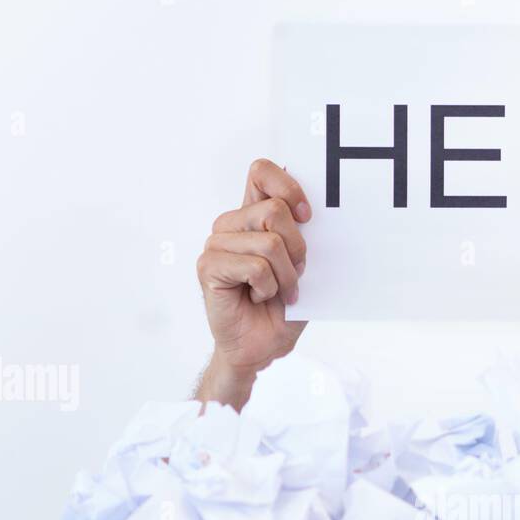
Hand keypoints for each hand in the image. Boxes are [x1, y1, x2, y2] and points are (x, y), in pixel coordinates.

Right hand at [195, 158, 310, 407]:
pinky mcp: (209, 266)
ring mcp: (217, 244)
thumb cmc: (279, 309)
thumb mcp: (300, 268)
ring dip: (284, 276)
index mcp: (252, 216)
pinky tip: (257, 297)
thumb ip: (301, 236)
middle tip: (292, 276)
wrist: (261, 347)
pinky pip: (255, 267)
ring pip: (270, 242)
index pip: (262, 172)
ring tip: (275, 292)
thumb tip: (310, 211)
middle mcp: (231, 224)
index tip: (307, 217)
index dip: (288, 187)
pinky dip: (267, 288)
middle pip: (275, 210)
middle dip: (297, 250)